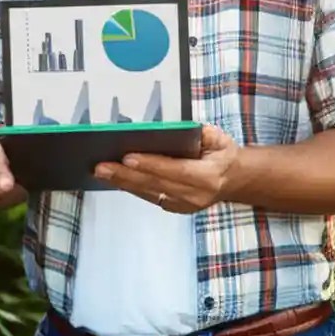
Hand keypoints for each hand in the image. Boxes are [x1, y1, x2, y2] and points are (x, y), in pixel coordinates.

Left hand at [93, 124, 240, 212]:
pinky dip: (130, 186)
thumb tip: (175, 128)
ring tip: (101, 171)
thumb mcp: (219, 138)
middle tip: (102, 167)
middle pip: (155, 184)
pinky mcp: (174, 207)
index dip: (151, 164)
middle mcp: (194, 195)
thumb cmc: (222, 154)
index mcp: (208, 177)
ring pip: (148, 192)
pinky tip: (114, 178)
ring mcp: (183, 205)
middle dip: (126, 175)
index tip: (128, 157)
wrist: (233, 179)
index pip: (175, 170)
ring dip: (122, 182)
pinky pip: (149, 196)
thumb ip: (201, 133)